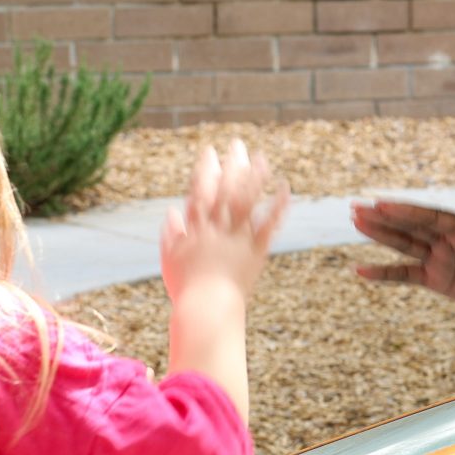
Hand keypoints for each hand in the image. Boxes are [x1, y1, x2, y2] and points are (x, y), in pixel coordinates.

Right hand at [160, 141, 290, 307]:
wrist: (207, 310)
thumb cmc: (186, 288)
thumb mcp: (170, 260)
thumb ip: (170, 234)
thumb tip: (172, 212)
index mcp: (195, 228)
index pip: (199, 190)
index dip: (205, 168)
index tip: (209, 151)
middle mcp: (216, 228)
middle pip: (225, 189)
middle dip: (231, 164)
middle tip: (238, 144)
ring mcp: (237, 238)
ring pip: (246, 201)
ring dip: (254, 177)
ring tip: (262, 158)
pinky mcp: (256, 250)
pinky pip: (268, 224)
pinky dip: (277, 205)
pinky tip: (284, 187)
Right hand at [350, 201, 454, 310]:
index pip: (432, 218)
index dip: (408, 212)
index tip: (383, 203)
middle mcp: (448, 240)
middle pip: (411, 227)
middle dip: (385, 218)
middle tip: (356, 206)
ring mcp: (440, 257)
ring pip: (404, 244)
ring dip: (380, 234)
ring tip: (354, 220)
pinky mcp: (438, 279)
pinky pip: (407, 275)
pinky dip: (384, 274)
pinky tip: (360, 270)